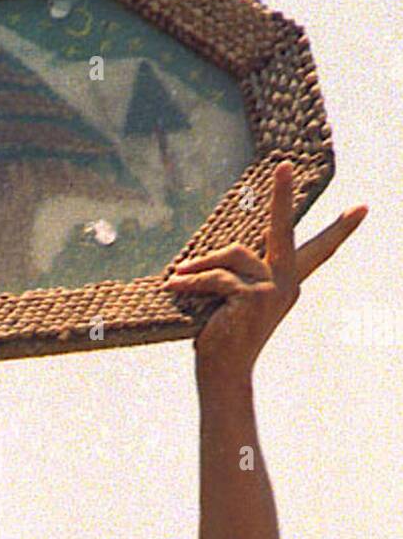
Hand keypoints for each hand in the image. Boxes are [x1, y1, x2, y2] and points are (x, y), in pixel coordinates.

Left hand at [164, 161, 367, 379]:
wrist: (222, 372)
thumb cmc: (223, 336)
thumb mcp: (233, 300)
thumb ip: (232, 275)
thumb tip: (202, 255)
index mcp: (287, 283)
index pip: (317, 252)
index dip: (338, 230)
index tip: (362, 209)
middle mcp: (286, 283)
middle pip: (284, 230)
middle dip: (284, 196)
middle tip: (285, 166)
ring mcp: (272, 288)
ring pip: (232, 255)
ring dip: (200, 265)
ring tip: (178, 277)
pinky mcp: (253, 296)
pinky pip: (217, 276)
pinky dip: (193, 281)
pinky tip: (175, 285)